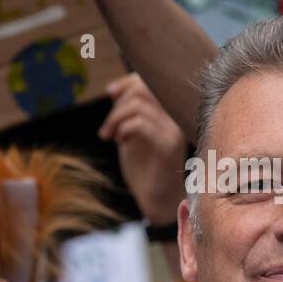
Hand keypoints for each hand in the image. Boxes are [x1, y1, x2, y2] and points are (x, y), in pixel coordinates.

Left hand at [99, 73, 187, 224]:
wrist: (157, 200)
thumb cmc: (145, 169)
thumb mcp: (132, 134)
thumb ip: (128, 112)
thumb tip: (115, 90)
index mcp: (169, 112)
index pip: (149, 81)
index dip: (127, 82)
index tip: (110, 92)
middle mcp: (175, 117)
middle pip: (142, 89)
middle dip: (118, 105)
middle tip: (107, 128)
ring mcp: (173, 130)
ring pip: (138, 105)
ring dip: (115, 119)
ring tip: (109, 136)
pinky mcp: (168, 145)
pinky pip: (140, 124)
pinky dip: (123, 129)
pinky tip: (120, 142)